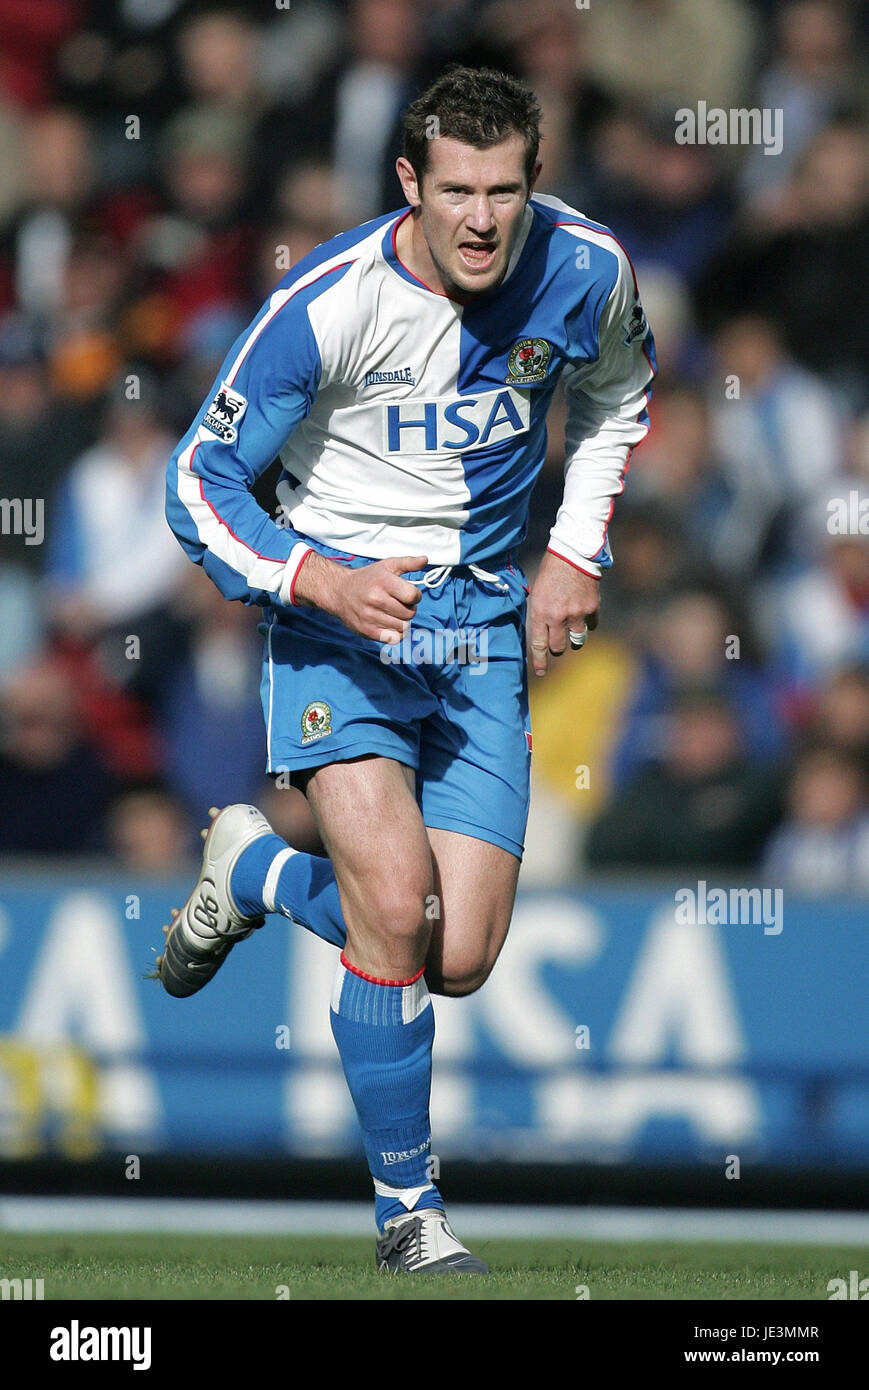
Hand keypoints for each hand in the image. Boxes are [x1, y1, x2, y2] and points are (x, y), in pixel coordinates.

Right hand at [293, 551, 427, 642]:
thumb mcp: (387, 566)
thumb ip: (407, 563)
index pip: (413, 596)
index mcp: (383, 582)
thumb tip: (425, 560)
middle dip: (409, 609)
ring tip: (394, 613)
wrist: (339, 591)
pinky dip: (396, 633)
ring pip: (403, 627)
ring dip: (402, 621)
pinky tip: (391, 624)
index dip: (416, 596)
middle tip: (400, 604)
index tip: (409, 595)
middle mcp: (376, 599)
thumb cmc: (367, 578)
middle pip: (410, 613)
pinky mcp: (367, 631)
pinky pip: (394, 639)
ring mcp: (370, 617)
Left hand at [527, 550, 599, 676]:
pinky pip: (591, 626)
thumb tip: (542, 632)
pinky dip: (588, 623)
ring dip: (574, 639)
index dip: (539, 661)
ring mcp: (576, 614)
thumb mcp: (537, 592)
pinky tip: (584, 614)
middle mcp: (558, 617)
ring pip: (577, 640)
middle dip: (557, 647)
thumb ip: (539, 613)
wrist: (573, 552)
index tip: (540, 671)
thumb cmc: (550, 570)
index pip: (538, 644)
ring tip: (571, 630)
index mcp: (540, 612)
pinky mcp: (592, 608)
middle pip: (559, 647)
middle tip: (557, 643)